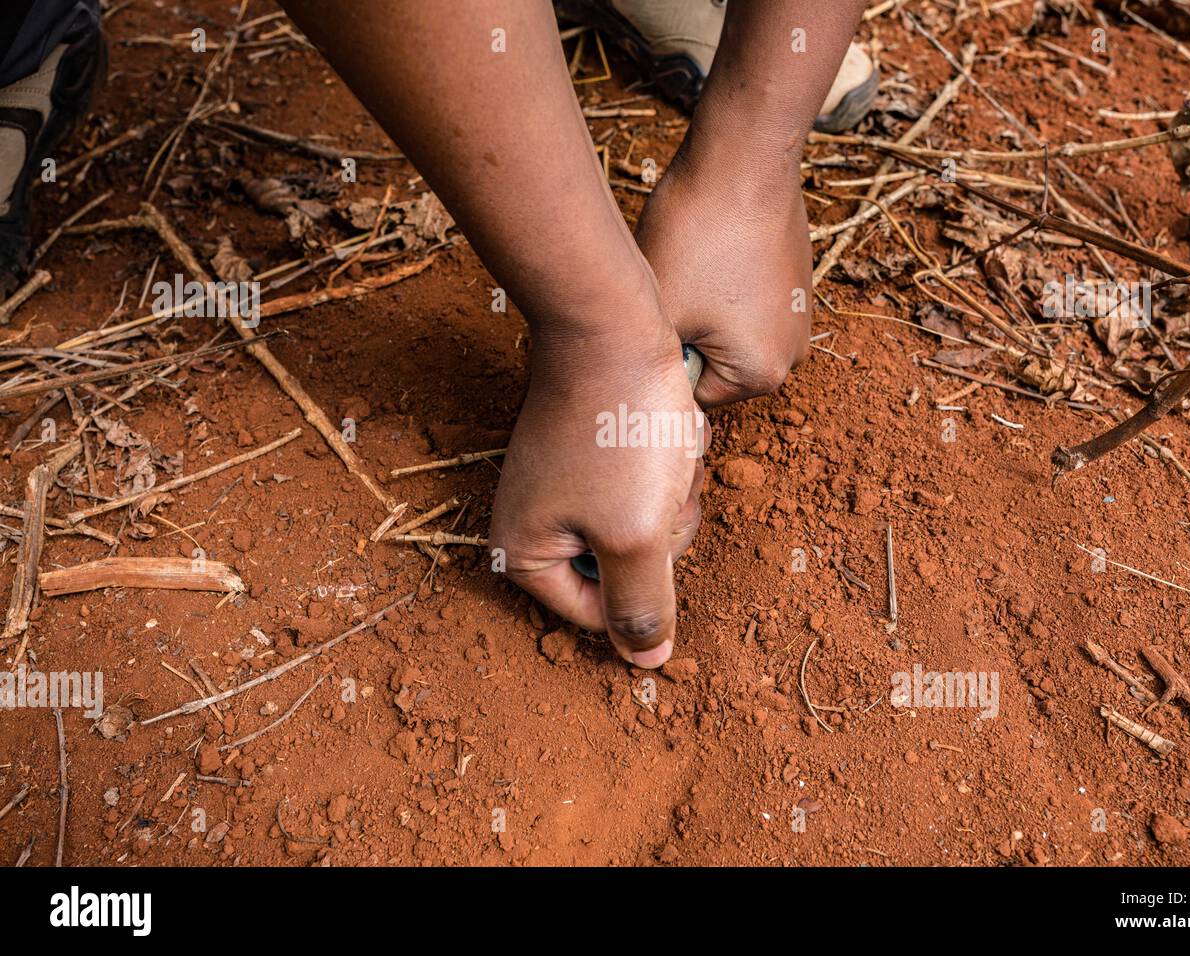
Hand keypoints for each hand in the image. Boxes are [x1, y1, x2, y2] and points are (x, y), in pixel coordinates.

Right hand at [490, 314, 705, 667]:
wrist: (613, 324)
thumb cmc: (620, 429)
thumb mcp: (636, 534)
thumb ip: (642, 606)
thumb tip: (645, 665)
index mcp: (521, 556)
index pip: (599, 617)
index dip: (643, 583)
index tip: (646, 525)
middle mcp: (531, 526)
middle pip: (624, 573)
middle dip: (658, 531)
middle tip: (653, 480)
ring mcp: (560, 487)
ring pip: (642, 528)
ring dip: (668, 494)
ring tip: (658, 449)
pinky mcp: (589, 454)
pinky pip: (643, 486)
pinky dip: (665, 464)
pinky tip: (661, 429)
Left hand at [635, 134, 811, 406]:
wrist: (744, 162)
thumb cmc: (696, 237)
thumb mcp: (659, 316)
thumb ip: (654, 365)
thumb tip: (644, 388)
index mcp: (764, 377)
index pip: (692, 392)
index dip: (663, 354)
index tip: (656, 315)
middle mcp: (793, 356)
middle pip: (714, 366)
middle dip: (686, 334)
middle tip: (670, 289)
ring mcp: (799, 317)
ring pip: (727, 333)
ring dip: (702, 311)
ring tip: (691, 268)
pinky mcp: (796, 284)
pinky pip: (746, 304)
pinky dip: (722, 287)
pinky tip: (711, 253)